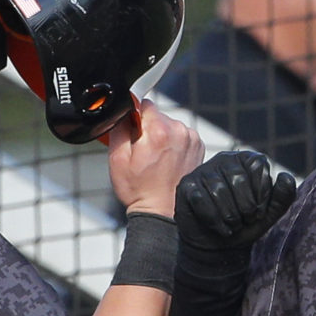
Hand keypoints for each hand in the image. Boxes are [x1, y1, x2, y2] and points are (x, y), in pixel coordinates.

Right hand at [107, 100, 202, 219]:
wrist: (162, 212)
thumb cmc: (138, 190)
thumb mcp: (117, 158)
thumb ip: (120, 127)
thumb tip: (125, 109)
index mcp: (159, 131)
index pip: (144, 104)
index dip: (134, 118)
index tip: (133, 135)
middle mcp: (179, 131)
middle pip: (157, 115)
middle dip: (148, 129)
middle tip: (143, 153)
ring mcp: (191, 139)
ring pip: (169, 125)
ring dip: (161, 136)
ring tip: (156, 160)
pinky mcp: (198, 146)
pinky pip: (180, 135)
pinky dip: (173, 143)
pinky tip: (167, 161)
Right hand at [175, 151, 297, 250]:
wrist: (218, 247)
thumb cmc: (244, 225)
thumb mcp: (269, 214)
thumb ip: (283, 196)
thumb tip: (286, 176)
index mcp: (246, 160)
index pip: (258, 165)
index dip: (261, 192)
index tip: (258, 211)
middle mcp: (224, 160)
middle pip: (237, 178)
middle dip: (245, 207)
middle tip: (245, 221)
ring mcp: (203, 171)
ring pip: (218, 190)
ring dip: (230, 216)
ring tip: (232, 226)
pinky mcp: (186, 185)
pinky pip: (200, 199)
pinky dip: (213, 219)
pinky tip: (219, 227)